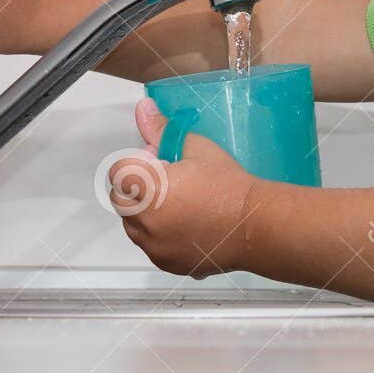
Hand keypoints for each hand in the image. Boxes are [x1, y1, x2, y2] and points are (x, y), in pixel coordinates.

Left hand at [107, 99, 257, 277]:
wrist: (255, 225)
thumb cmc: (228, 183)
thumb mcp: (196, 148)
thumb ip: (162, 130)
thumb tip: (142, 109)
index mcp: (148, 190)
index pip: (118, 172)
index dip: (137, 163)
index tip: (161, 163)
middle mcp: (145, 222)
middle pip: (121, 199)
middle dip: (137, 188)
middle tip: (170, 182)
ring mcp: (154, 247)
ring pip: (133, 226)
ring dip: (145, 213)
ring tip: (180, 205)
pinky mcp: (167, 263)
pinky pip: (151, 246)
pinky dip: (160, 235)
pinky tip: (187, 225)